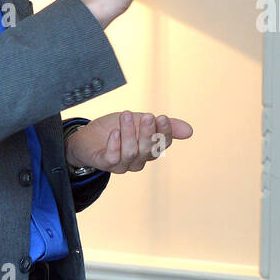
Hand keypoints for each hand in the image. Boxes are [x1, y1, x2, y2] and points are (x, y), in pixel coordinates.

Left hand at [67, 111, 192, 173]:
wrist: (88, 136)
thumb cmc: (117, 128)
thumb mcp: (139, 121)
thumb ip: (162, 125)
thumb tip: (190, 131)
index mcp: (149, 149)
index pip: (163, 144)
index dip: (164, 132)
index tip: (162, 117)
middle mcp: (138, 160)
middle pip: (148, 150)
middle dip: (148, 132)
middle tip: (146, 116)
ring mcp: (122, 164)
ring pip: (131, 152)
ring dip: (129, 133)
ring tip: (125, 115)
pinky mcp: (105, 163)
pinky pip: (112, 157)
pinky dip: (114, 144)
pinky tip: (114, 132)